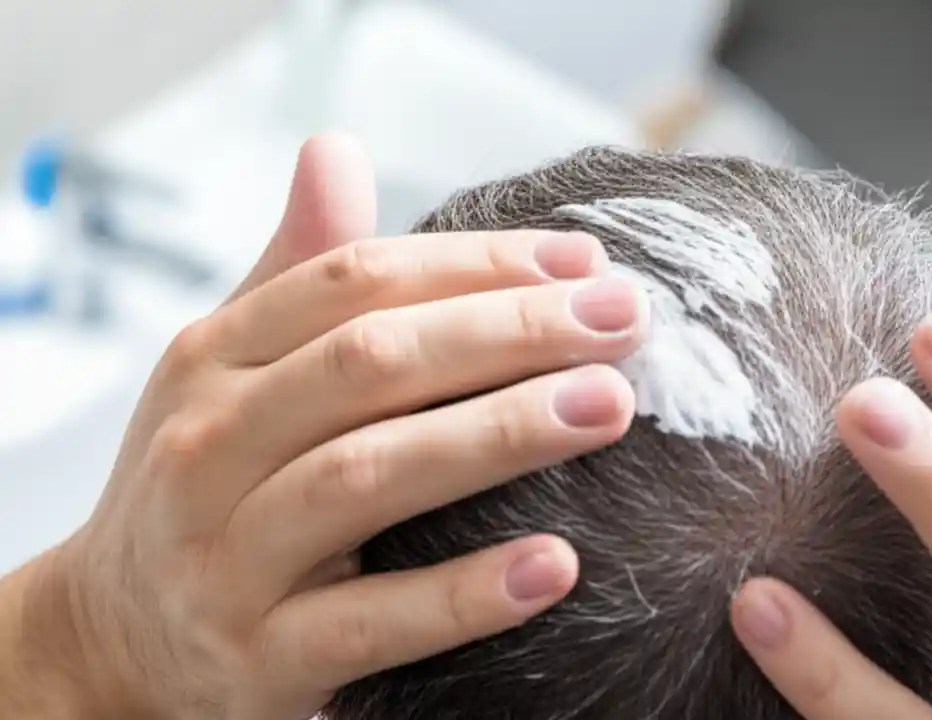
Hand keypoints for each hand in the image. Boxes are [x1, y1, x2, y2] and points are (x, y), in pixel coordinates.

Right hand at [0, 134, 645, 718]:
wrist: (113, 643)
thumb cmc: (206, 483)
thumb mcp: (228, 372)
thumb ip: (295, 272)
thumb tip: (333, 147)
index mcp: (215, 358)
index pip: (353, 281)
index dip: (477, 263)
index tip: (586, 259)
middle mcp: (211, 444)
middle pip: (371, 363)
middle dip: (509, 331)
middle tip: (626, 318)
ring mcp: (229, 556)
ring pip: (370, 476)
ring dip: (499, 434)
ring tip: (610, 406)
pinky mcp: (260, 658)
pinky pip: (373, 623)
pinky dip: (464, 593)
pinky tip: (556, 563)